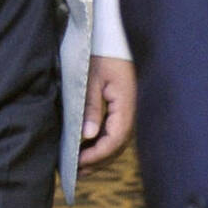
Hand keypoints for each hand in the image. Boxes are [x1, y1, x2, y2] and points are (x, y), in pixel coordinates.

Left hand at [78, 54, 135, 171]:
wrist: (112, 35)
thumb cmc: (101, 52)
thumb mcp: (92, 78)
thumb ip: (91, 107)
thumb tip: (87, 136)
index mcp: (125, 102)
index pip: (115, 138)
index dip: (98, 154)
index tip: (79, 163)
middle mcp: (130, 108)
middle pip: (118, 144)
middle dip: (99, 160)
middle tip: (77, 172)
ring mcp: (128, 107)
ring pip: (118, 139)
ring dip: (101, 154)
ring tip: (81, 166)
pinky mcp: (122, 105)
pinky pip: (115, 130)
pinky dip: (102, 142)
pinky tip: (88, 147)